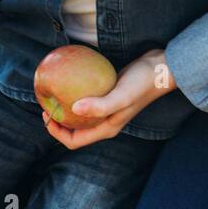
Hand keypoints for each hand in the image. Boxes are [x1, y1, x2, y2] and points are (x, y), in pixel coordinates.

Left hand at [41, 49, 175, 148]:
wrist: (161, 67)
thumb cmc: (142, 83)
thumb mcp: (121, 95)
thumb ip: (100, 105)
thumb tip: (74, 109)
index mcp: (106, 128)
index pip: (74, 141)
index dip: (57, 133)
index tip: (46, 114)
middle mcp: (105, 122)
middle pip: (74, 130)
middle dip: (57, 121)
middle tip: (46, 103)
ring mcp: (107, 109)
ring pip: (79, 115)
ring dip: (64, 108)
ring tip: (53, 93)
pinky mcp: (108, 95)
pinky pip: (86, 99)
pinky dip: (74, 94)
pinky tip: (69, 79)